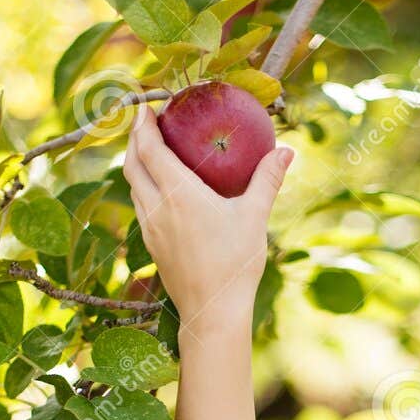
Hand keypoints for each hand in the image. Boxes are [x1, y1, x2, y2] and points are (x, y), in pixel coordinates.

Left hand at [123, 103, 293, 335]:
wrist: (213, 312)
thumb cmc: (235, 264)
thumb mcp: (254, 217)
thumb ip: (267, 180)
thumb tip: (287, 151)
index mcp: (178, 194)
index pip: (150, 148)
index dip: (145, 124)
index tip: (148, 107)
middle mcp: (157, 208)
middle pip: (132, 163)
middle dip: (134, 138)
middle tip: (145, 122)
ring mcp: (150, 228)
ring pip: (133, 186)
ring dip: (135, 163)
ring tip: (149, 150)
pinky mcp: (152, 245)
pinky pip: (140, 206)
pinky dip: (142, 187)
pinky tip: (159, 190)